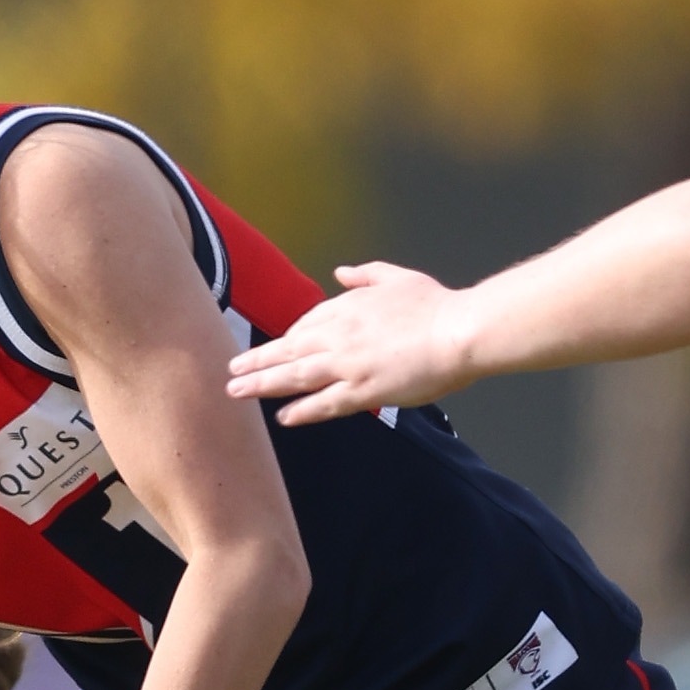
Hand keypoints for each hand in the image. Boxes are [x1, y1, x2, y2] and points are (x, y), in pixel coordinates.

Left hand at [225, 263, 472, 425]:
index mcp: (346, 307)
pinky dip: (300, 410)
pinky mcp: (362, 390)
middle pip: (288, 350)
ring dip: (261, 384)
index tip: (273, 351)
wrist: (460, 331)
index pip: (305, 325)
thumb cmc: (436, 305)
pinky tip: (281, 417)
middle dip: (256, 360)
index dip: (286, 341)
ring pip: (293, 376)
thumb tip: (340, 272)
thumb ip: (366, 274)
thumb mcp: (397, 277)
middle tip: (229, 370)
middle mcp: (339, 335)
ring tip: (235, 392)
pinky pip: (323, 403)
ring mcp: (347, 364)